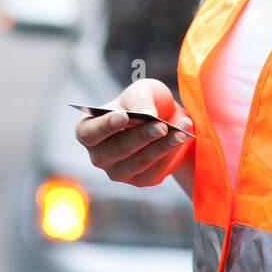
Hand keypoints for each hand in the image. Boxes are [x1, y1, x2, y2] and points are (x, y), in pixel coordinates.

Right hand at [74, 78, 193, 187]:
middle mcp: (99, 154)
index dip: (104, 126)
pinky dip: (169, 153)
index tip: (123, 116)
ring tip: (181, 130)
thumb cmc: (145, 102)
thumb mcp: (143, 90)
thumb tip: (146, 114)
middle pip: (115, 150)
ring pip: (138, 162)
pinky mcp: (140, 180)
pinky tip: (182, 138)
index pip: (89, 133)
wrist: (166, 118)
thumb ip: (140, 99)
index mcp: (89, 129)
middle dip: (140, 137)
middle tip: (161, 125)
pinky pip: (154, 171)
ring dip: (161, 146)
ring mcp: (118, 171)